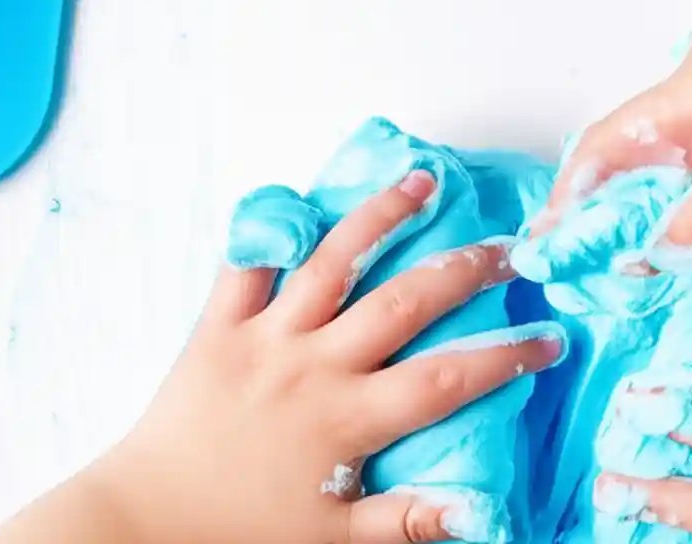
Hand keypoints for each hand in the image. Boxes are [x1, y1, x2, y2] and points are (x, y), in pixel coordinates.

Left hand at [0, 172, 564, 543]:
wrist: (142, 521)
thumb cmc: (238, 532)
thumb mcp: (332, 540)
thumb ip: (405, 521)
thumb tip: (476, 510)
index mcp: (347, 418)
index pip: (447, 378)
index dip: (505, 356)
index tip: (548, 338)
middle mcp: (314, 365)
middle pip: (404, 303)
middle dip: (464, 271)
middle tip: (508, 247)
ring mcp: (265, 337)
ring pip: (333, 262)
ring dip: (381, 217)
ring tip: (421, 182)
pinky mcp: (217, 327)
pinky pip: (246, 265)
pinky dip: (271, 229)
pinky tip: (302, 198)